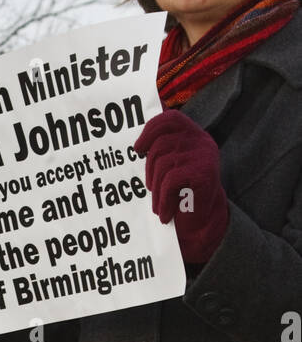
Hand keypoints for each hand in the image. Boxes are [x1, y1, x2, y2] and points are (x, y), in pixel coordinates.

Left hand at [135, 112, 227, 264]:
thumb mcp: (170, 168)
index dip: (150, 130)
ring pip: (163, 164)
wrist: (203, 223)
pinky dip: (163, 199)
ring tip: (158, 205)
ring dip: (155, 189)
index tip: (137, 149)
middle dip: (149, 169)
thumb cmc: (181, 194)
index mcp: (192, 134)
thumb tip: (137, 141)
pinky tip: (165, 213)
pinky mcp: (204, 173)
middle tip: (149, 189)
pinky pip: (171, 180)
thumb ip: (160, 150)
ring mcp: (205, 155)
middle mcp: (201, 140)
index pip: (170, 119)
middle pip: (161, 144)